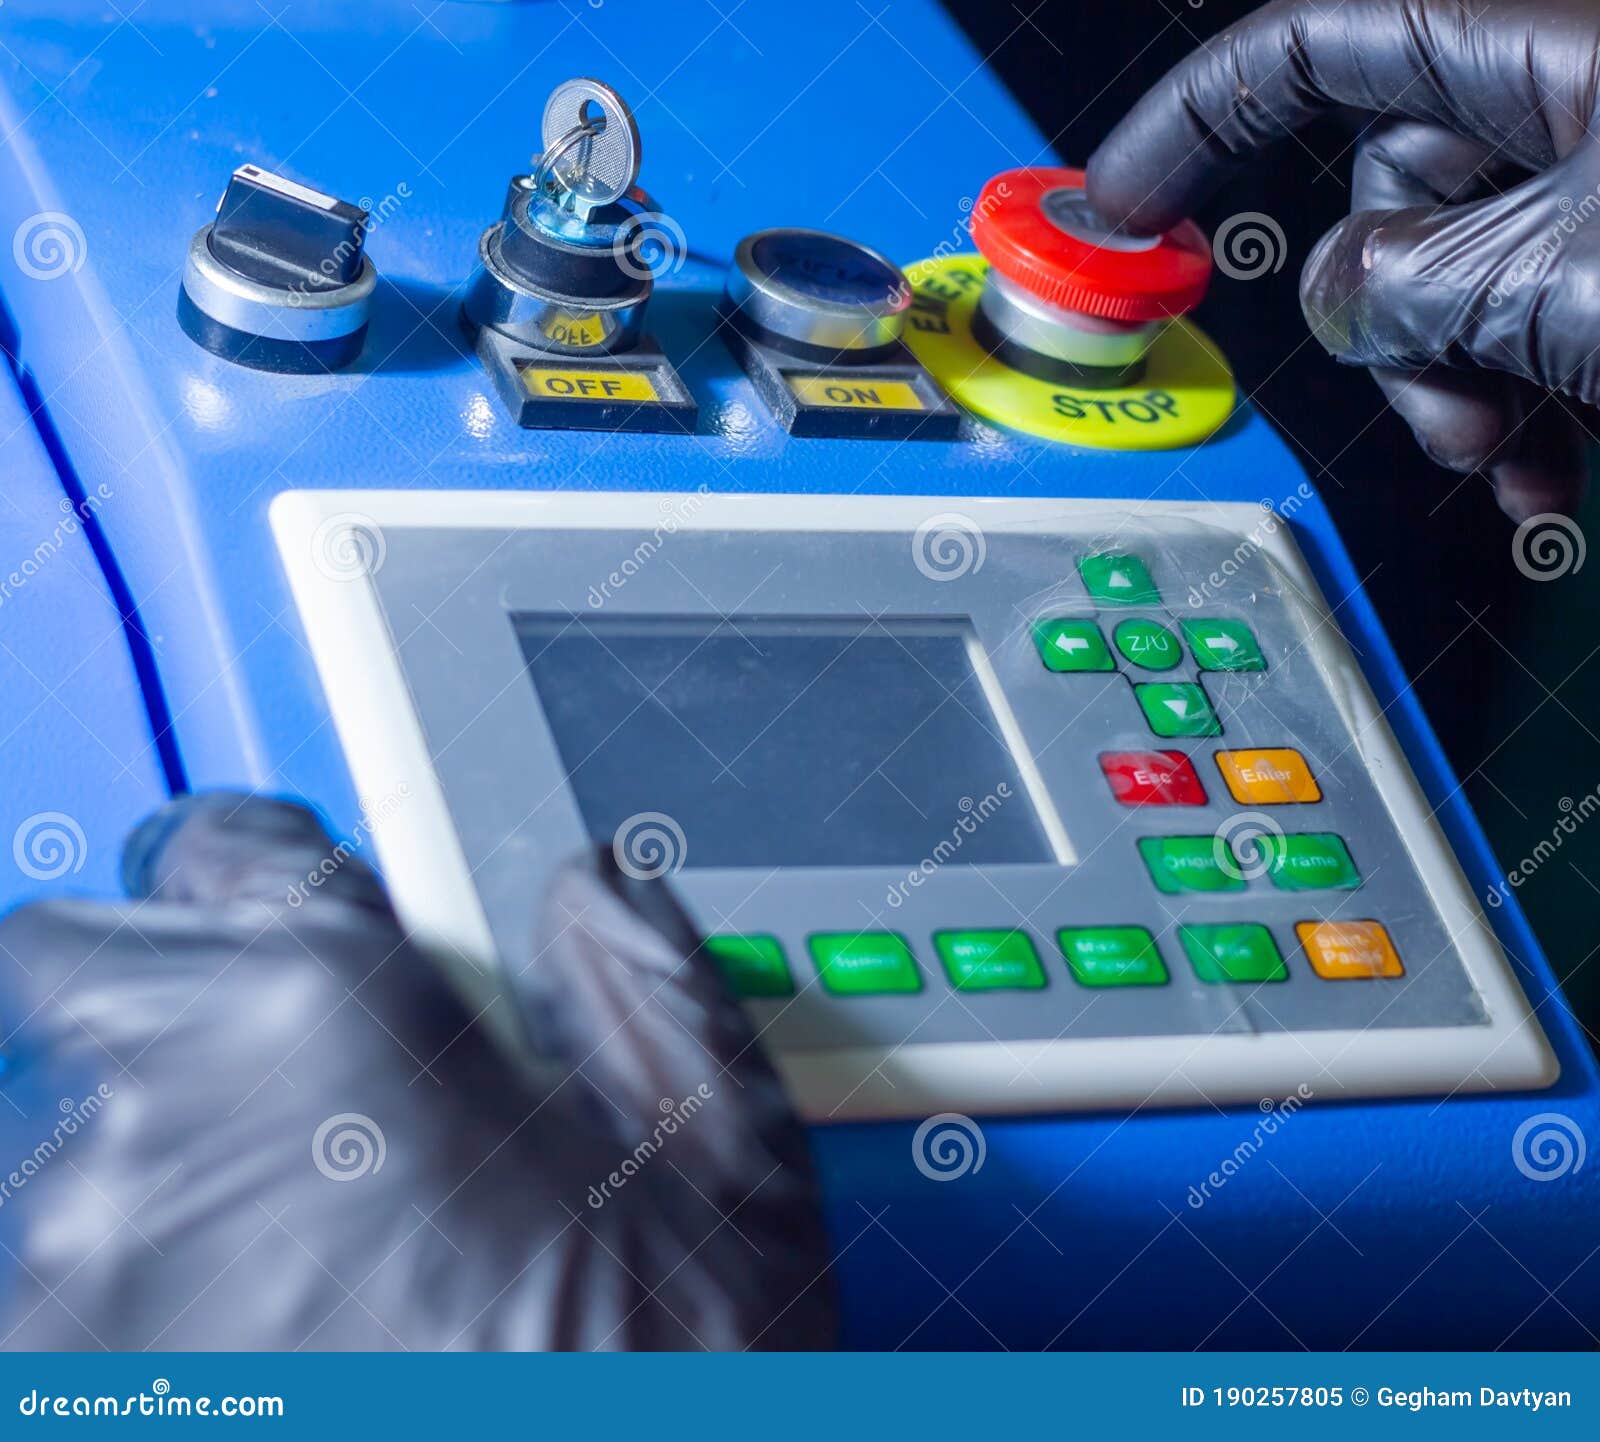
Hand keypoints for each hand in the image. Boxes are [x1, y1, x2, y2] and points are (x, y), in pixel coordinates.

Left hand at [0, 794, 834, 1349]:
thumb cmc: (667, 1396)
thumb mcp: (730, 1171)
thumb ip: (649, 982)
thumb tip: (596, 890)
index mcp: (330, 1018)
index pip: (220, 848)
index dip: (267, 869)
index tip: (284, 901)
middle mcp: (165, 1128)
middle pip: (75, 968)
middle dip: (170, 997)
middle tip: (283, 1081)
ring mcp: (75, 1281)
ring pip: (40, 1135)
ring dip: (139, 1155)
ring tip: (283, 1239)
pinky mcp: (57, 1386)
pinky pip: (43, 1285)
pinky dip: (124, 1287)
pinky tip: (245, 1332)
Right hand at [1086, 0, 1599, 519]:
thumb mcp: (1550, 274)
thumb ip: (1400, 283)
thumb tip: (1342, 300)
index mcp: (1533, 46)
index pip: (1305, 49)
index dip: (1191, 122)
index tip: (1122, 206)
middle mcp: (1561, 97)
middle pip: (1385, 201)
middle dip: (1390, 332)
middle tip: (1450, 417)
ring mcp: (1599, 181)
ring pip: (1455, 280)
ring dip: (1456, 390)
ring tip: (1513, 455)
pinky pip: (1532, 319)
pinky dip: (1525, 400)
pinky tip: (1553, 468)